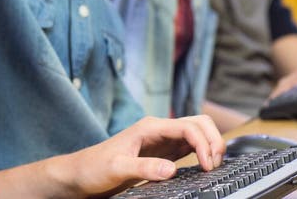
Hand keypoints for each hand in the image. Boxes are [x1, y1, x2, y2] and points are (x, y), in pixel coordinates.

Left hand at [65, 115, 225, 196]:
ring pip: (197, 132)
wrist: (81, 174)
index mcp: (150, 127)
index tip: (208, 165)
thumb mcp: (117, 169)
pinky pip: (191, 146)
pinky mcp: (164, 153)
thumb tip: (172, 169)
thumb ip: (144, 168)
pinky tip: (203, 167)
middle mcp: (159, 130)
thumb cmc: (94, 168)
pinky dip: (203, 153)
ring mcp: (163, 140)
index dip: (204, 143)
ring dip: (211, 145)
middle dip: (213, 140)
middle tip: (215, 165)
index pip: (187, 126)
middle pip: (198, 123)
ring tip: (212, 167)